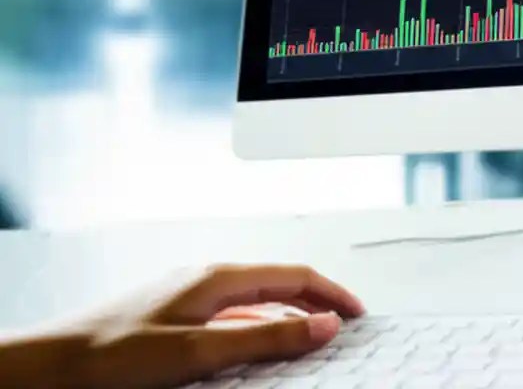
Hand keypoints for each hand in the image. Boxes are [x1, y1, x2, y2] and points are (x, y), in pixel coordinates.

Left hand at [2, 264, 364, 388]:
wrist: (48, 366)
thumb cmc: (111, 356)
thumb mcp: (200, 351)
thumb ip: (266, 337)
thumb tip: (321, 326)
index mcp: (217, 277)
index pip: (295, 275)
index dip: (333, 295)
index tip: (357, 315)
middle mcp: (204, 278)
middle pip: (278, 282)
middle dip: (316, 301)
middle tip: (343, 324)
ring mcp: (187, 294)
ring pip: (255, 298)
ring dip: (289, 313)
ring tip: (309, 335)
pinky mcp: (172, 313)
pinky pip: (231, 313)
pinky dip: (258, 325)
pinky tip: (255, 344)